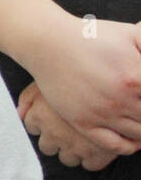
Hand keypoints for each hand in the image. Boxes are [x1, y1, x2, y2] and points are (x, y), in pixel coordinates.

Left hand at [17, 81, 119, 170]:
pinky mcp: (99, 153)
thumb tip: (19, 115)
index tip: (52, 118)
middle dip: (55, 139)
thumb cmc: (76, 76)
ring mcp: (76, 145)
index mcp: (40, 115)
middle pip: (47, 147)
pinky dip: (93, 158)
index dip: (42, 122)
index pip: (31, 127)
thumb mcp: (47, 80)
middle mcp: (54, 133)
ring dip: (72, 150)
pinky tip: (97, 145)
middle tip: (68, 130)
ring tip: (84, 137)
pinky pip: (90, 165)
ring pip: (67, 158)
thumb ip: (29, 97)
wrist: (112, 82)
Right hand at [25, 17, 140, 153]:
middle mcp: (121, 98)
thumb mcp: (131, 33)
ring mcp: (101, 113)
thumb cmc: (91, 36)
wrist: (48, 44)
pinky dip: (130, 147)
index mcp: (136, 76)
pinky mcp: (83, 122)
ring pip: (140, 134)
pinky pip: (114, 145)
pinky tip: (136, 141)